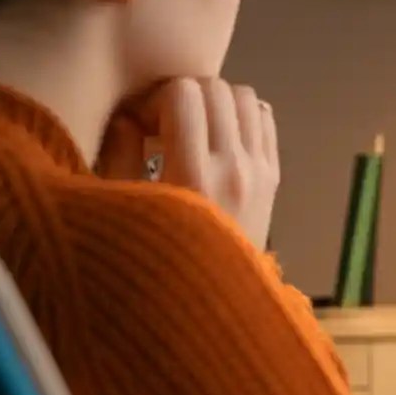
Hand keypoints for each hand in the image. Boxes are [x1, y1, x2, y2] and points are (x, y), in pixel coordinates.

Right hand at [99, 78, 279, 249]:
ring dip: (215, 102)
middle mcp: (234, 168)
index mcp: (193, 175)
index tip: (141, 126)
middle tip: (163, 126)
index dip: (155, 98)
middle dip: (183, 95)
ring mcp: (260, 173)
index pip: (184, 94)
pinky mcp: (274, 179)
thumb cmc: (159, 260)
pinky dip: (241, 116)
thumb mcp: (125, 209)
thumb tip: (128, 115)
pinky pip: (265, 120)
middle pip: (215, 89)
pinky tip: (218, 139)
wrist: (214, 305)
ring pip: (246, 98)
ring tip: (192, 130)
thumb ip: (121, 154)